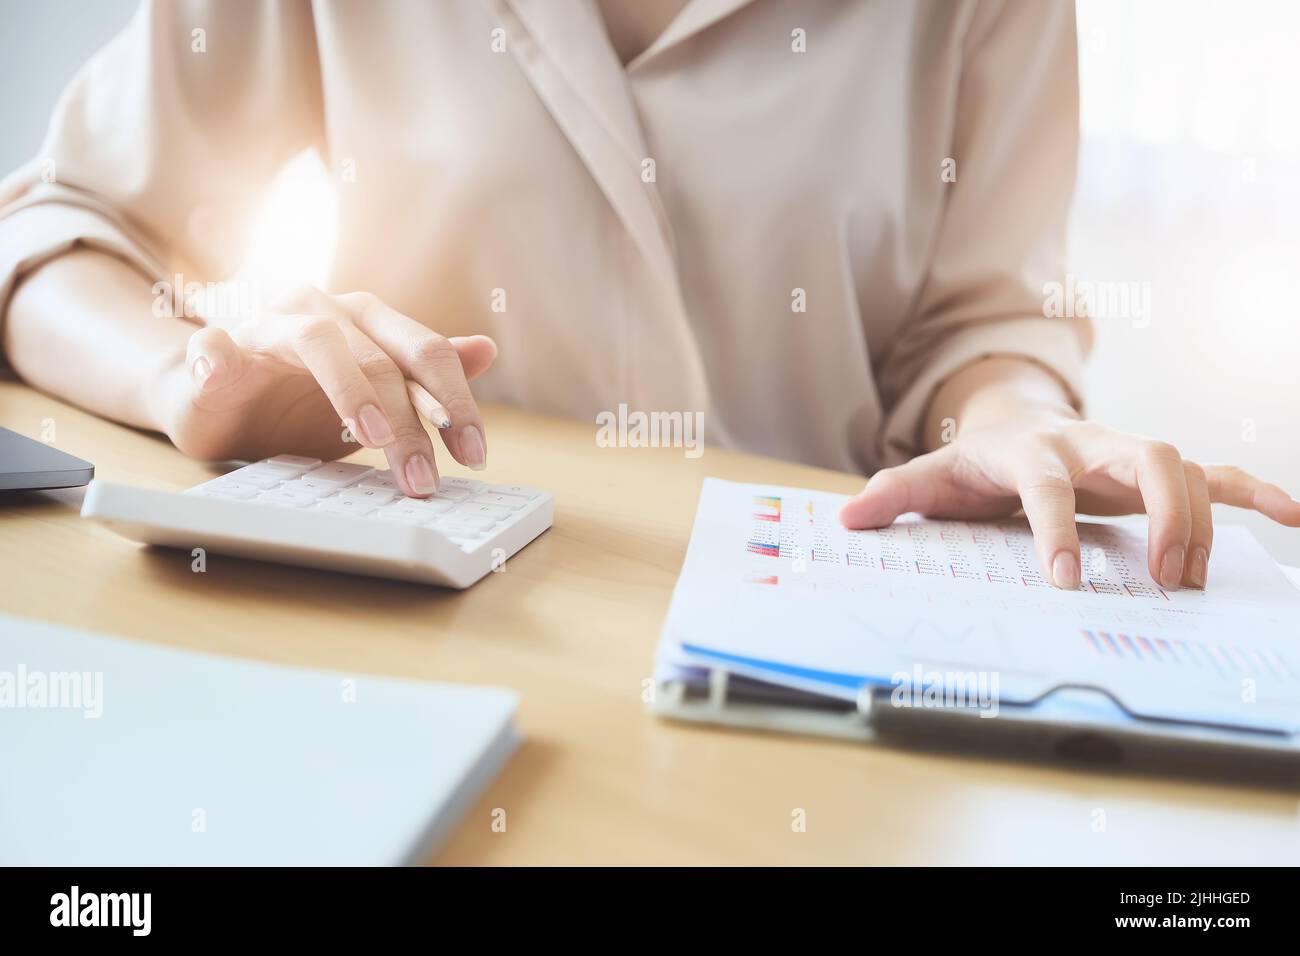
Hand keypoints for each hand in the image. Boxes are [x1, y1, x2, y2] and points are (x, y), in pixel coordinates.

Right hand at [153, 286, 496, 497]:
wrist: (215, 400)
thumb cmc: (300, 399)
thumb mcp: (373, 397)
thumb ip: (425, 378)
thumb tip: (487, 349)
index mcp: (366, 320)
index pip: (425, 354)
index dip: (455, 402)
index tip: (474, 455)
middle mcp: (323, 311)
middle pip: (380, 356)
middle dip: (410, 421)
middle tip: (424, 477)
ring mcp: (266, 325)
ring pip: (317, 341)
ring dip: (349, 391)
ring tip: (371, 440)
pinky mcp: (213, 347)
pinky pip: (212, 343)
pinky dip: (215, 357)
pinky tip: (216, 378)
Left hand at [840, 416, 1299, 590]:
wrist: (1015, 422)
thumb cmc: (974, 459)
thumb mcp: (932, 475)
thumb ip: (894, 495)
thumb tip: (846, 520)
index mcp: (1031, 453)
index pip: (1049, 487)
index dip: (1057, 529)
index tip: (1066, 583)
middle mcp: (1090, 445)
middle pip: (1148, 457)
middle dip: (1165, 516)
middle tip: (1162, 583)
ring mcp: (1129, 454)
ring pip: (1188, 468)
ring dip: (1203, 524)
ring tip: (1192, 584)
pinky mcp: (1157, 468)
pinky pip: (1218, 474)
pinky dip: (1255, 494)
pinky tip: (1292, 521)